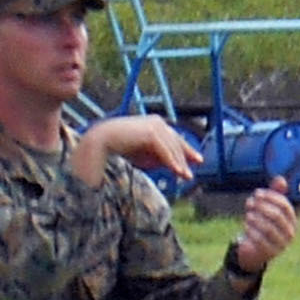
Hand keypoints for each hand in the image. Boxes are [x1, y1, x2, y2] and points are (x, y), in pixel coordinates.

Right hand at [71, 113, 197, 186]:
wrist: (102, 140)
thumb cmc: (121, 147)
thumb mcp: (144, 153)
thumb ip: (159, 157)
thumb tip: (176, 166)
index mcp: (156, 123)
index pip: (175, 138)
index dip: (187, 150)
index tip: (197, 161)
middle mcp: (158, 122)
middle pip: (176, 143)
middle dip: (185, 159)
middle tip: (190, 175)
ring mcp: (156, 126)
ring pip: (172, 148)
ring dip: (179, 164)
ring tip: (185, 177)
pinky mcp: (152, 132)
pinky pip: (165, 150)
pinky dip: (172, 162)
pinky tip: (177, 172)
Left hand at [225, 184, 298, 276]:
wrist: (255, 250)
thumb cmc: (262, 226)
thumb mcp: (267, 209)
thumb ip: (274, 194)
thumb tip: (281, 178)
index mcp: (292, 221)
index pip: (285, 206)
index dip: (270, 197)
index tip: (257, 193)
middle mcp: (290, 233)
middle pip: (277, 216)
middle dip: (262, 207)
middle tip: (250, 202)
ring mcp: (281, 244)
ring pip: (268, 228)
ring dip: (256, 218)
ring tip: (247, 214)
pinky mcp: (270, 253)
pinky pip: (260, 240)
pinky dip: (252, 231)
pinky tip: (246, 225)